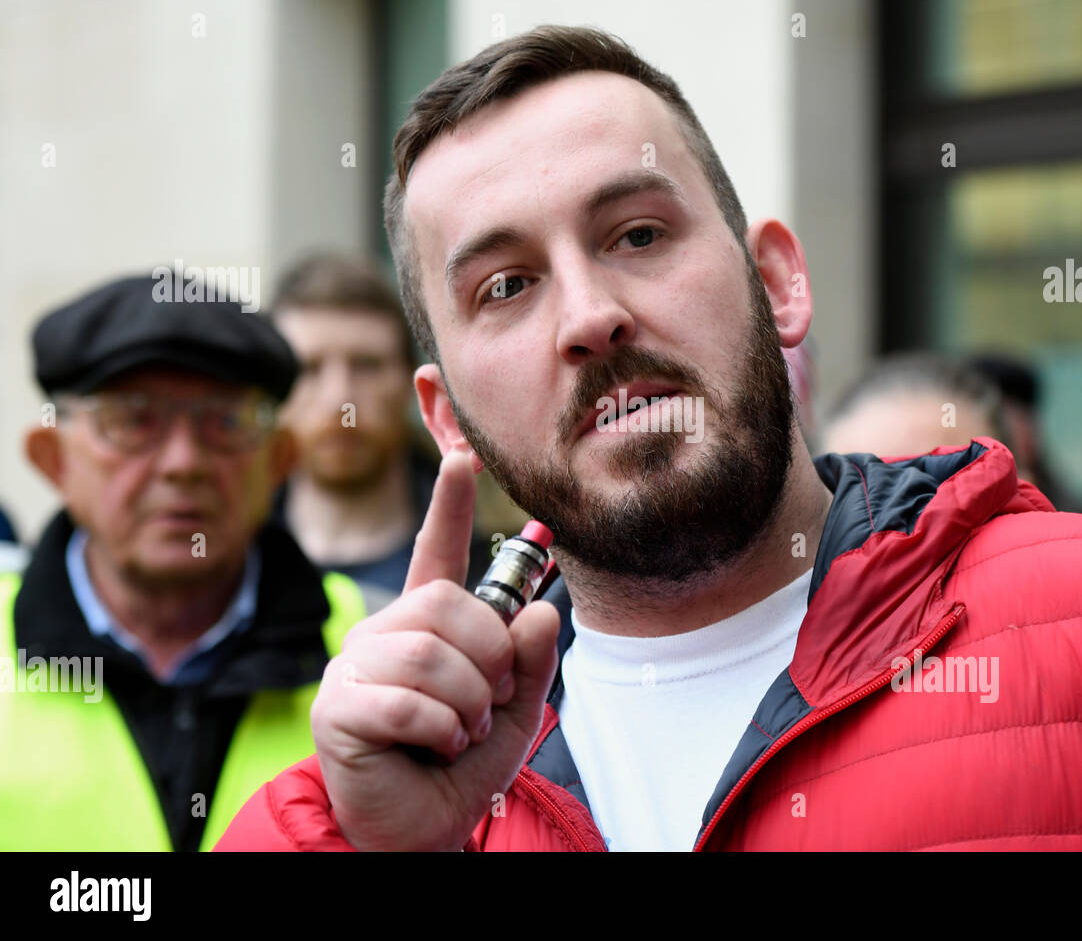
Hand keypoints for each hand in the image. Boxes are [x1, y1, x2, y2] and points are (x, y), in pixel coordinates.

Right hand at [310, 448, 559, 850]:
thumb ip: (530, 659)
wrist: (423, 829)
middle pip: (444, 605)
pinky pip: (403, 701)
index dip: (450, 507)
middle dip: (489, 659)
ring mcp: (354, 667)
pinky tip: (435, 747)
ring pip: (429, 656)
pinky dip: (439, 731)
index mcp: (428, 625)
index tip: (461, 459)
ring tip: (462, 732)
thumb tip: (539, 609)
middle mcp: (385, 633)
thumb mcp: (516, 709)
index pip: (438, 554)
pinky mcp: (336, 707)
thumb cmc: (462, 765)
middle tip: (490, 703)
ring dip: (467, 704)